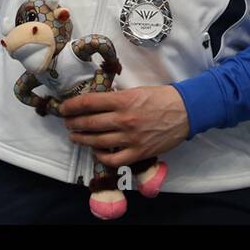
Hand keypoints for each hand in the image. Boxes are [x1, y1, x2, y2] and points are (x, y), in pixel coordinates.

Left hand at [60, 85, 188, 168]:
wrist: (186, 111)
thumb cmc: (162, 98)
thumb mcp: (137, 90)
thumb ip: (117, 98)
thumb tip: (97, 103)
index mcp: (124, 100)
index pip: (89, 103)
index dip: (72, 106)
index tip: (64, 108)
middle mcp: (124, 119)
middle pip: (89, 123)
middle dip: (73, 122)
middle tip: (66, 122)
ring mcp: (130, 138)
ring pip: (97, 141)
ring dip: (81, 139)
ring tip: (75, 136)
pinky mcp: (138, 152)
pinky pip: (113, 159)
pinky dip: (100, 156)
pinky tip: (96, 151)